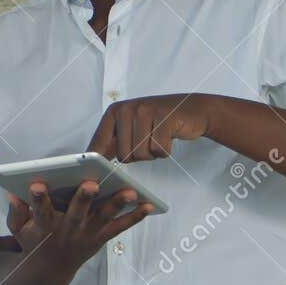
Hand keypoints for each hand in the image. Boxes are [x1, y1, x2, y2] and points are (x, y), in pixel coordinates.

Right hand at [6, 179, 151, 266]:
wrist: (49, 271)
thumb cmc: (34, 241)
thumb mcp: (17, 230)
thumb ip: (16, 212)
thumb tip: (12, 193)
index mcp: (45, 225)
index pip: (39, 209)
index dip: (38, 198)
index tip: (36, 184)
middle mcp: (68, 230)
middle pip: (76, 213)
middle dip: (83, 198)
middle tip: (91, 183)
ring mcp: (87, 234)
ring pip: (103, 218)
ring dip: (117, 204)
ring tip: (130, 191)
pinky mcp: (100, 238)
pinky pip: (120, 227)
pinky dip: (135, 216)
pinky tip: (149, 205)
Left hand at [86, 93, 214, 162]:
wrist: (193, 110)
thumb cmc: (159, 122)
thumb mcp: (131, 126)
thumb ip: (112, 141)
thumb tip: (92, 161)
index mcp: (115, 111)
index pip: (99, 143)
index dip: (99, 161)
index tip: (94, 175)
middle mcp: (127, 109)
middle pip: (124, 155)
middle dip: (138, 156)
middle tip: (148, 141)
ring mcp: (146, 111)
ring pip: (141, 154)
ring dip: (152, 154)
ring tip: (158, 138)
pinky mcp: (165, 118)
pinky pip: (159, 150)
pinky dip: (165, 151)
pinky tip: (169, 137)